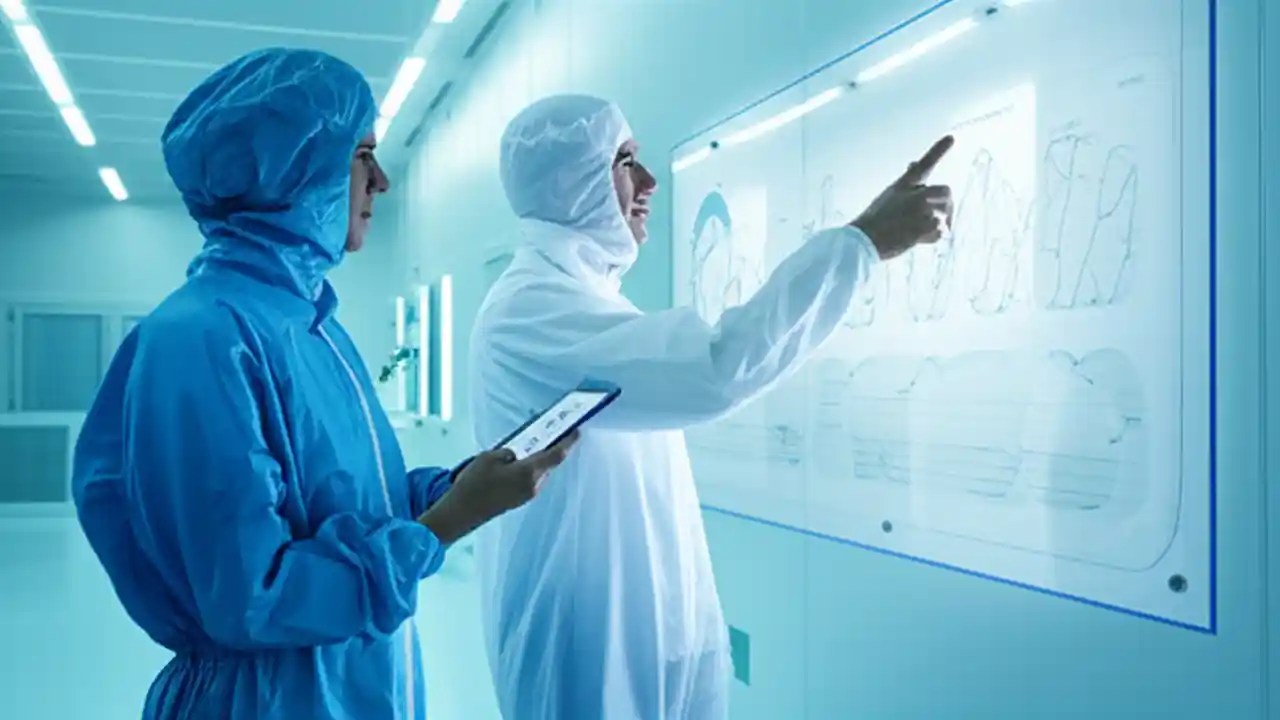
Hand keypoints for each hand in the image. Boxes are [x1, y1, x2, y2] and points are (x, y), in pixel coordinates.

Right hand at [418, 432, 578, 543]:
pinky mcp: (518, 501)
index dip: (569, 442)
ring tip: (528, 446)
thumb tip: (517, 455)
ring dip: (537, 460)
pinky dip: (528, 470)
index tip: (577, 431)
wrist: (461, 513)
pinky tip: (516, 463)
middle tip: (548, 433)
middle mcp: (533, 486)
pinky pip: (530, 481)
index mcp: (529, 472)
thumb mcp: (489, 457)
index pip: (556, 455)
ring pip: (539, 473)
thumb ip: (509, 452)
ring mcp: (526, 495)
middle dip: (550, 449)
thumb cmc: (474, 484)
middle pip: (549, 464)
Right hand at [851, 136, 954, 260]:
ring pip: (944, 215)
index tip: (951, 138)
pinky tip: (915, 238)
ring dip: (935, 224)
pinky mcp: (926, 227)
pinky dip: (931, 237)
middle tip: (930, 215)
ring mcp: (924, 211)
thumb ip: (907, 181)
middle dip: (944, 203)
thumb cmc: (875, 218)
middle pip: (946, 192)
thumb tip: (913, 163)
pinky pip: (940, 233)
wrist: (865, 239)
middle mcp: (918, 195)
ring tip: (914, 230)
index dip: (938, 150)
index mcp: (906, 183)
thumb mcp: (889, 194)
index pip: (925, 164)